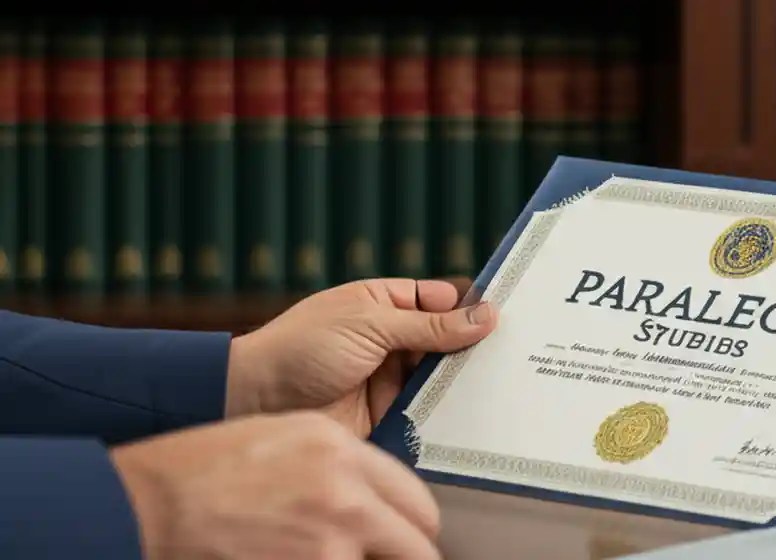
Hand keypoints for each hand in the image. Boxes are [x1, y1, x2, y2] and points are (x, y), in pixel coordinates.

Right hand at [111, 412, 441, 559]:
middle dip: (404, 559)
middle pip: (418, 548)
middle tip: (383, 558)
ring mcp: (330, 544)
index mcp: (343, 452)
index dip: (413, 530)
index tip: (405, 542)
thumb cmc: (203, 470)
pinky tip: (294, 559)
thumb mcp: (287, 439)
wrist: (145, 505)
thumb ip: (344, 467)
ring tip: (317, 552)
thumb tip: (379, 502)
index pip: (420, 504)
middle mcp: (347, 495)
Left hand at [226, 278, 497, 436]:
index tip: (513, 320)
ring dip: (465, 386)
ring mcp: (390, 381)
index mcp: (385, 305)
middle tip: (520, 358)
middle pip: (448, 344)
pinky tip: (476, 420)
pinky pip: (426, 416)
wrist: (254, 400)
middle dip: (476, 350)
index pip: (442, 303)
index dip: (473, 310)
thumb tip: (488, 315)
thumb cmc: (302, 347)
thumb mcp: (371, 325)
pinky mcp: (386, 418)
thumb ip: (431, 326)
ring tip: (507, 389)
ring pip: (441, 381)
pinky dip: (447, 418)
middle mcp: (392, 341)